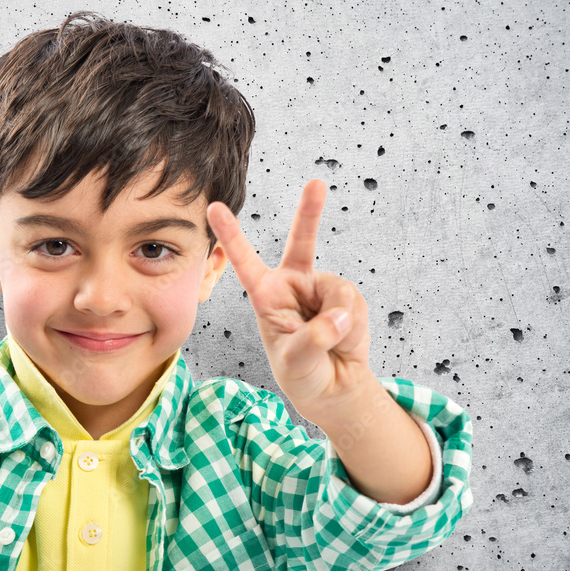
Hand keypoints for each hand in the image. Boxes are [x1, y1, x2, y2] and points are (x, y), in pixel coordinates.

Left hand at [206, 180, 371, 419]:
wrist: (334, 387)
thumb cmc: (302, 374)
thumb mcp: (297, 362)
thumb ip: (314, 340)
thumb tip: (340, 315)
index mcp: (266, 296)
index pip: (245, 262)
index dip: (231, 235)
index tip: (214, 207)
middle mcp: (293, 284)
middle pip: (302, 242)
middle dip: (309, 212)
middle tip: (316, 183)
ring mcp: (321, 287)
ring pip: (338, 291)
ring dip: (339, 323)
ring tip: (331, 343)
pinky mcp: (347, 297)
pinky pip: (355, 305)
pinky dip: (354, 329)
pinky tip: (346, 340)